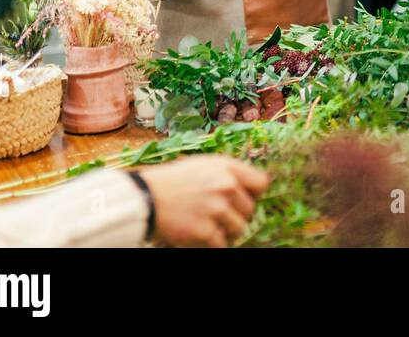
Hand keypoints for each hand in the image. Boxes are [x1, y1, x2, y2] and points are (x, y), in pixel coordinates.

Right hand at [137, 155, 269, 247]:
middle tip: (218, 214)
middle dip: (237, 214)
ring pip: (240, 228)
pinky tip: (201, 232)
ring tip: (210, 223)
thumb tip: (250, 188)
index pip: (262, 183)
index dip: (253, 193)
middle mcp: (226, 186)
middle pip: (250, 209)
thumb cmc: (175, 181)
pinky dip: (213, 242)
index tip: (243, 198)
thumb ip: (229, 174)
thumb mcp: (205, 165)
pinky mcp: (205, 231)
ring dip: (227, 230)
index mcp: (228, 168)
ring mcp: (217, 209)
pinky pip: (223, 243)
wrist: (146, 198)